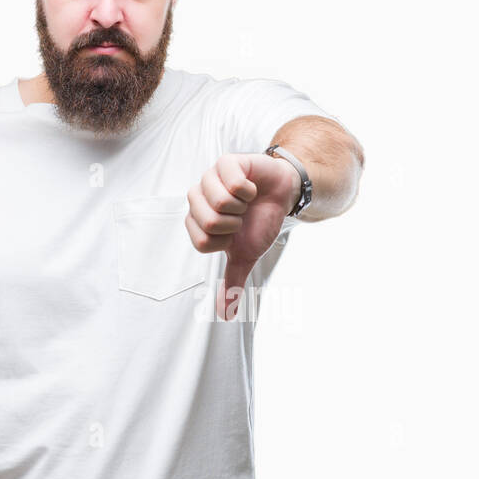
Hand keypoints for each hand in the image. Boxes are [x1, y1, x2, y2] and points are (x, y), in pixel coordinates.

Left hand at [186, 152, 300, 319]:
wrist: (281, 196)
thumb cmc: (259, 222)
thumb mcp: (246, 255)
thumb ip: (233, 282)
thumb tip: (226, 316)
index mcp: (196, 221)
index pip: (201, 241)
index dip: (224, 242)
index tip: (233, 234)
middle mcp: (197, 198)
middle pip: (207, 222)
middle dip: (234, 224)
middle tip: (241, 216)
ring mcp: (209, 178)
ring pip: (220, 202)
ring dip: (242, 206)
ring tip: (245, 201)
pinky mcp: (226, 162)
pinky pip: (233, 182)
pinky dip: (249, 189)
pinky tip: (250, 187)